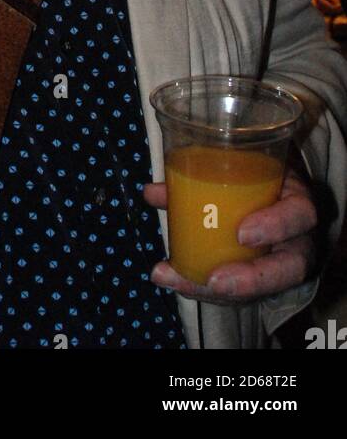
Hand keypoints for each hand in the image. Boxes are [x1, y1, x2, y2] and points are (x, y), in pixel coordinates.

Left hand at [143, 165, 317, 304]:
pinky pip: (236, 290)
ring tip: (172, 278)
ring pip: (259, 287)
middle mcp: (297, 238)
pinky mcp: (260, 276)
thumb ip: (201, 174)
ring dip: (212, 289)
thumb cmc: (256, 175)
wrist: (274, 189)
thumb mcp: (242, 165)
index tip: (242, 233)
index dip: (275, 226)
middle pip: (289, 269)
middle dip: (251, 280)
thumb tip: (153, 193)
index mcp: (297, 201)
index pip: (301, 215)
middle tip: (213, 281)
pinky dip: (200, 285)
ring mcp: (280, 261)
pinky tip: (169, 277)